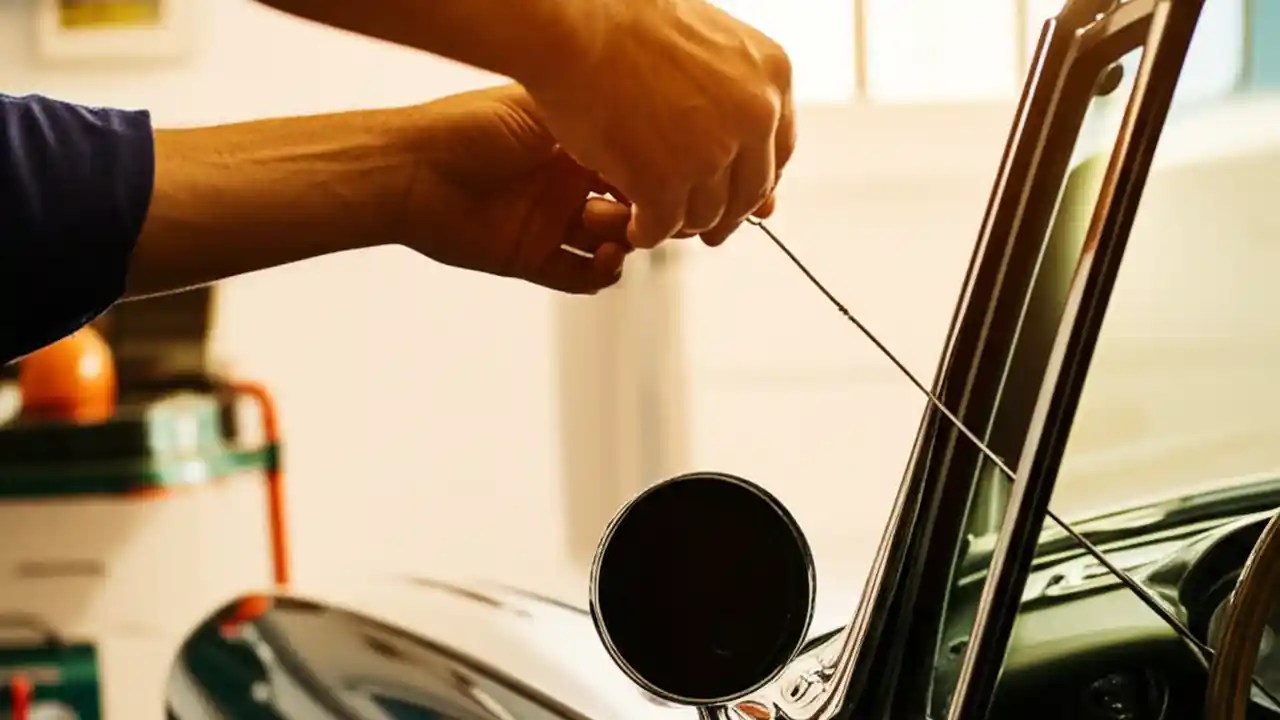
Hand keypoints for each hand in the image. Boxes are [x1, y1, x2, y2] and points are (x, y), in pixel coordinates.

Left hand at [402, 85, 632, 294]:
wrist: (411, 170)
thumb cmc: (468, 128)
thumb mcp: (542, 111)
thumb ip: (593, 123)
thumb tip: (639, 135)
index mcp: (570, 144)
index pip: (627, 163)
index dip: (650, 174)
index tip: (667, 181)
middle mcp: (563, 183)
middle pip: (627, 207)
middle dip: (645, 214)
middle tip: (646, 215)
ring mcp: (548, 222)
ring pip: (608, 244)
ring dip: (624, 245)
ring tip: (617, 239)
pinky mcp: (529, 258)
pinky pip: (577, 277)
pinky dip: (599, 275)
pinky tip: (604, 262)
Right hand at [516, 0, 795, 249]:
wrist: (574, 25)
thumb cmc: (624, 21)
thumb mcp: (707, 46)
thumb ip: (735, 96)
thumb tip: (749, 163)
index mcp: (770, 76)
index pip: (777, 152)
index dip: (752, 182)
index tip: (733, 195)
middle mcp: (753, 114)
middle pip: (749, 192)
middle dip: (723, 216)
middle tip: (700, 226)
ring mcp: (711, 152)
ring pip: (706, 216)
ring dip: (680, 224)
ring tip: (655, 219)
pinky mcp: (664, 183)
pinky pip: (663, 227)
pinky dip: (647, 232)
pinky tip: (633, 225)